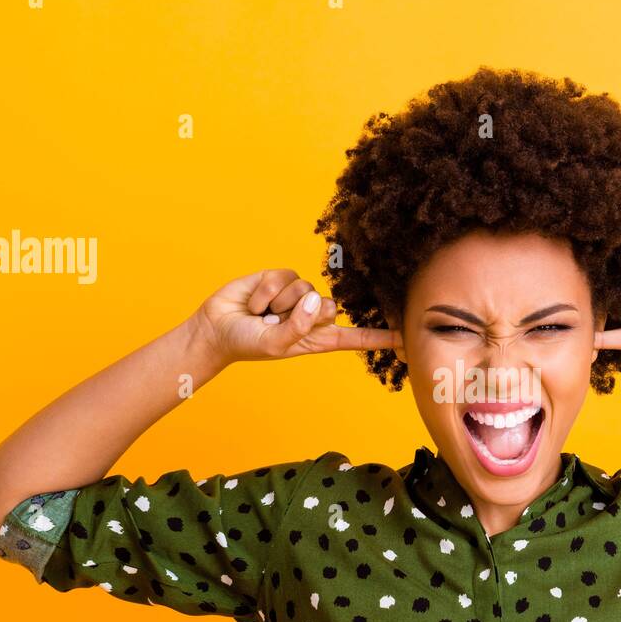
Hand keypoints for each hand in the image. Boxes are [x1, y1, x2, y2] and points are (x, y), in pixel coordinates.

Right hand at [190, 269, 399, 365]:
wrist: (215, 328)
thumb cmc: (247, 344)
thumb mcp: (276, 345)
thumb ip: (299, 327)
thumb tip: (315, 299)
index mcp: (316, 339)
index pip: (354, 338)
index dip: (378, 338)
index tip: (405, 338)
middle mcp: (311, 316)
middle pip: (331, 307)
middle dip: (304, 314)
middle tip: (276, 324)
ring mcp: (296, 296)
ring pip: (306, 289)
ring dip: (279, 304)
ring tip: (262, 316)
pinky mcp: (280, 278)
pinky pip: (286, 276)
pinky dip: (267, 291)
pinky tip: (254, 303)